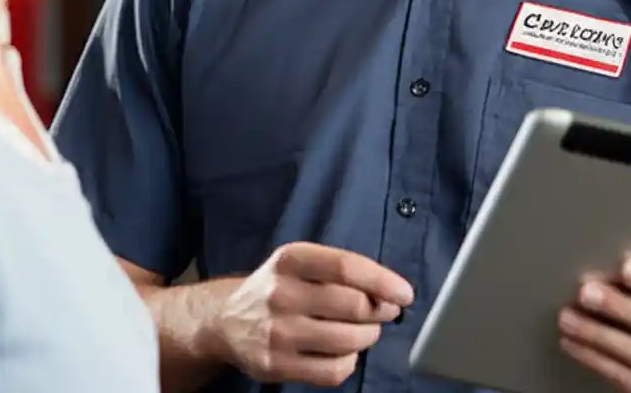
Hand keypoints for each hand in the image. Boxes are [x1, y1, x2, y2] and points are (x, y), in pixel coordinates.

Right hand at [212, 241, 414, 386]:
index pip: (346, 267)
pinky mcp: (274, 365)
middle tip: (385, 313)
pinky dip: (349, 362)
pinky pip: (332, 370)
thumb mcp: (299, 263)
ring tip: (365, 331)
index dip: (383, 281)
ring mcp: (276, 332)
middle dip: (381, 311)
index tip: (405, 294)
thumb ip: (339, 271)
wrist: (225, 320)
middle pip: (352, 305)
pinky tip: (344, 352)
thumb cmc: (277, 287)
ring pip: (347, 340)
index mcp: (290, 260)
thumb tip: (392, 293)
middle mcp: (280, 294)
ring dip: (368, 337)